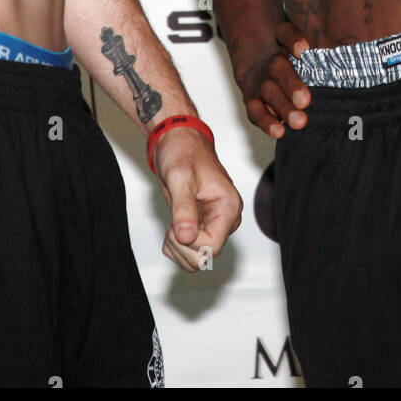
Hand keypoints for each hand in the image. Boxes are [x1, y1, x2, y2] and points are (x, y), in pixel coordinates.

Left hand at [151, 128, 242, 272]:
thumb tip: (187, 236)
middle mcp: (227, 218)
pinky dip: (177, 246)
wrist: (179, 142)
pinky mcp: (205, 226)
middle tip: (172, 223)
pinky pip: (191, 252)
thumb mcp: (180, 176)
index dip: (188, 243)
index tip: (174, 225)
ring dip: (178, 247)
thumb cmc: (182, 152)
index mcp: (229, 206)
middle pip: (204, 257)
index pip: (212, 247)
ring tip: (172, 222)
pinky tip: (174, 226)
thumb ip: (183, 207)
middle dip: (182, 246)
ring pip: (197, 259)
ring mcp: (216, 224)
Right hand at [239, 25, 311, 138]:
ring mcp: (261, 82)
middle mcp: (272, 62)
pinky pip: (256, 110)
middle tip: (305, 100)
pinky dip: (267, 122)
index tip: (304, 51)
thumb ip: (322, 52)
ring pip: (269, 90)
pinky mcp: (253, 101)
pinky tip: (279, 132)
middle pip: (278, 68)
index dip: (293, 40)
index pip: (286, 34)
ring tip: (299, 121)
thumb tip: (346, 57)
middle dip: (291, 84)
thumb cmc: (299, 63)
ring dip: (283, 106)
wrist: (264, 69)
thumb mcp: (307, 52)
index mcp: (284, 43)